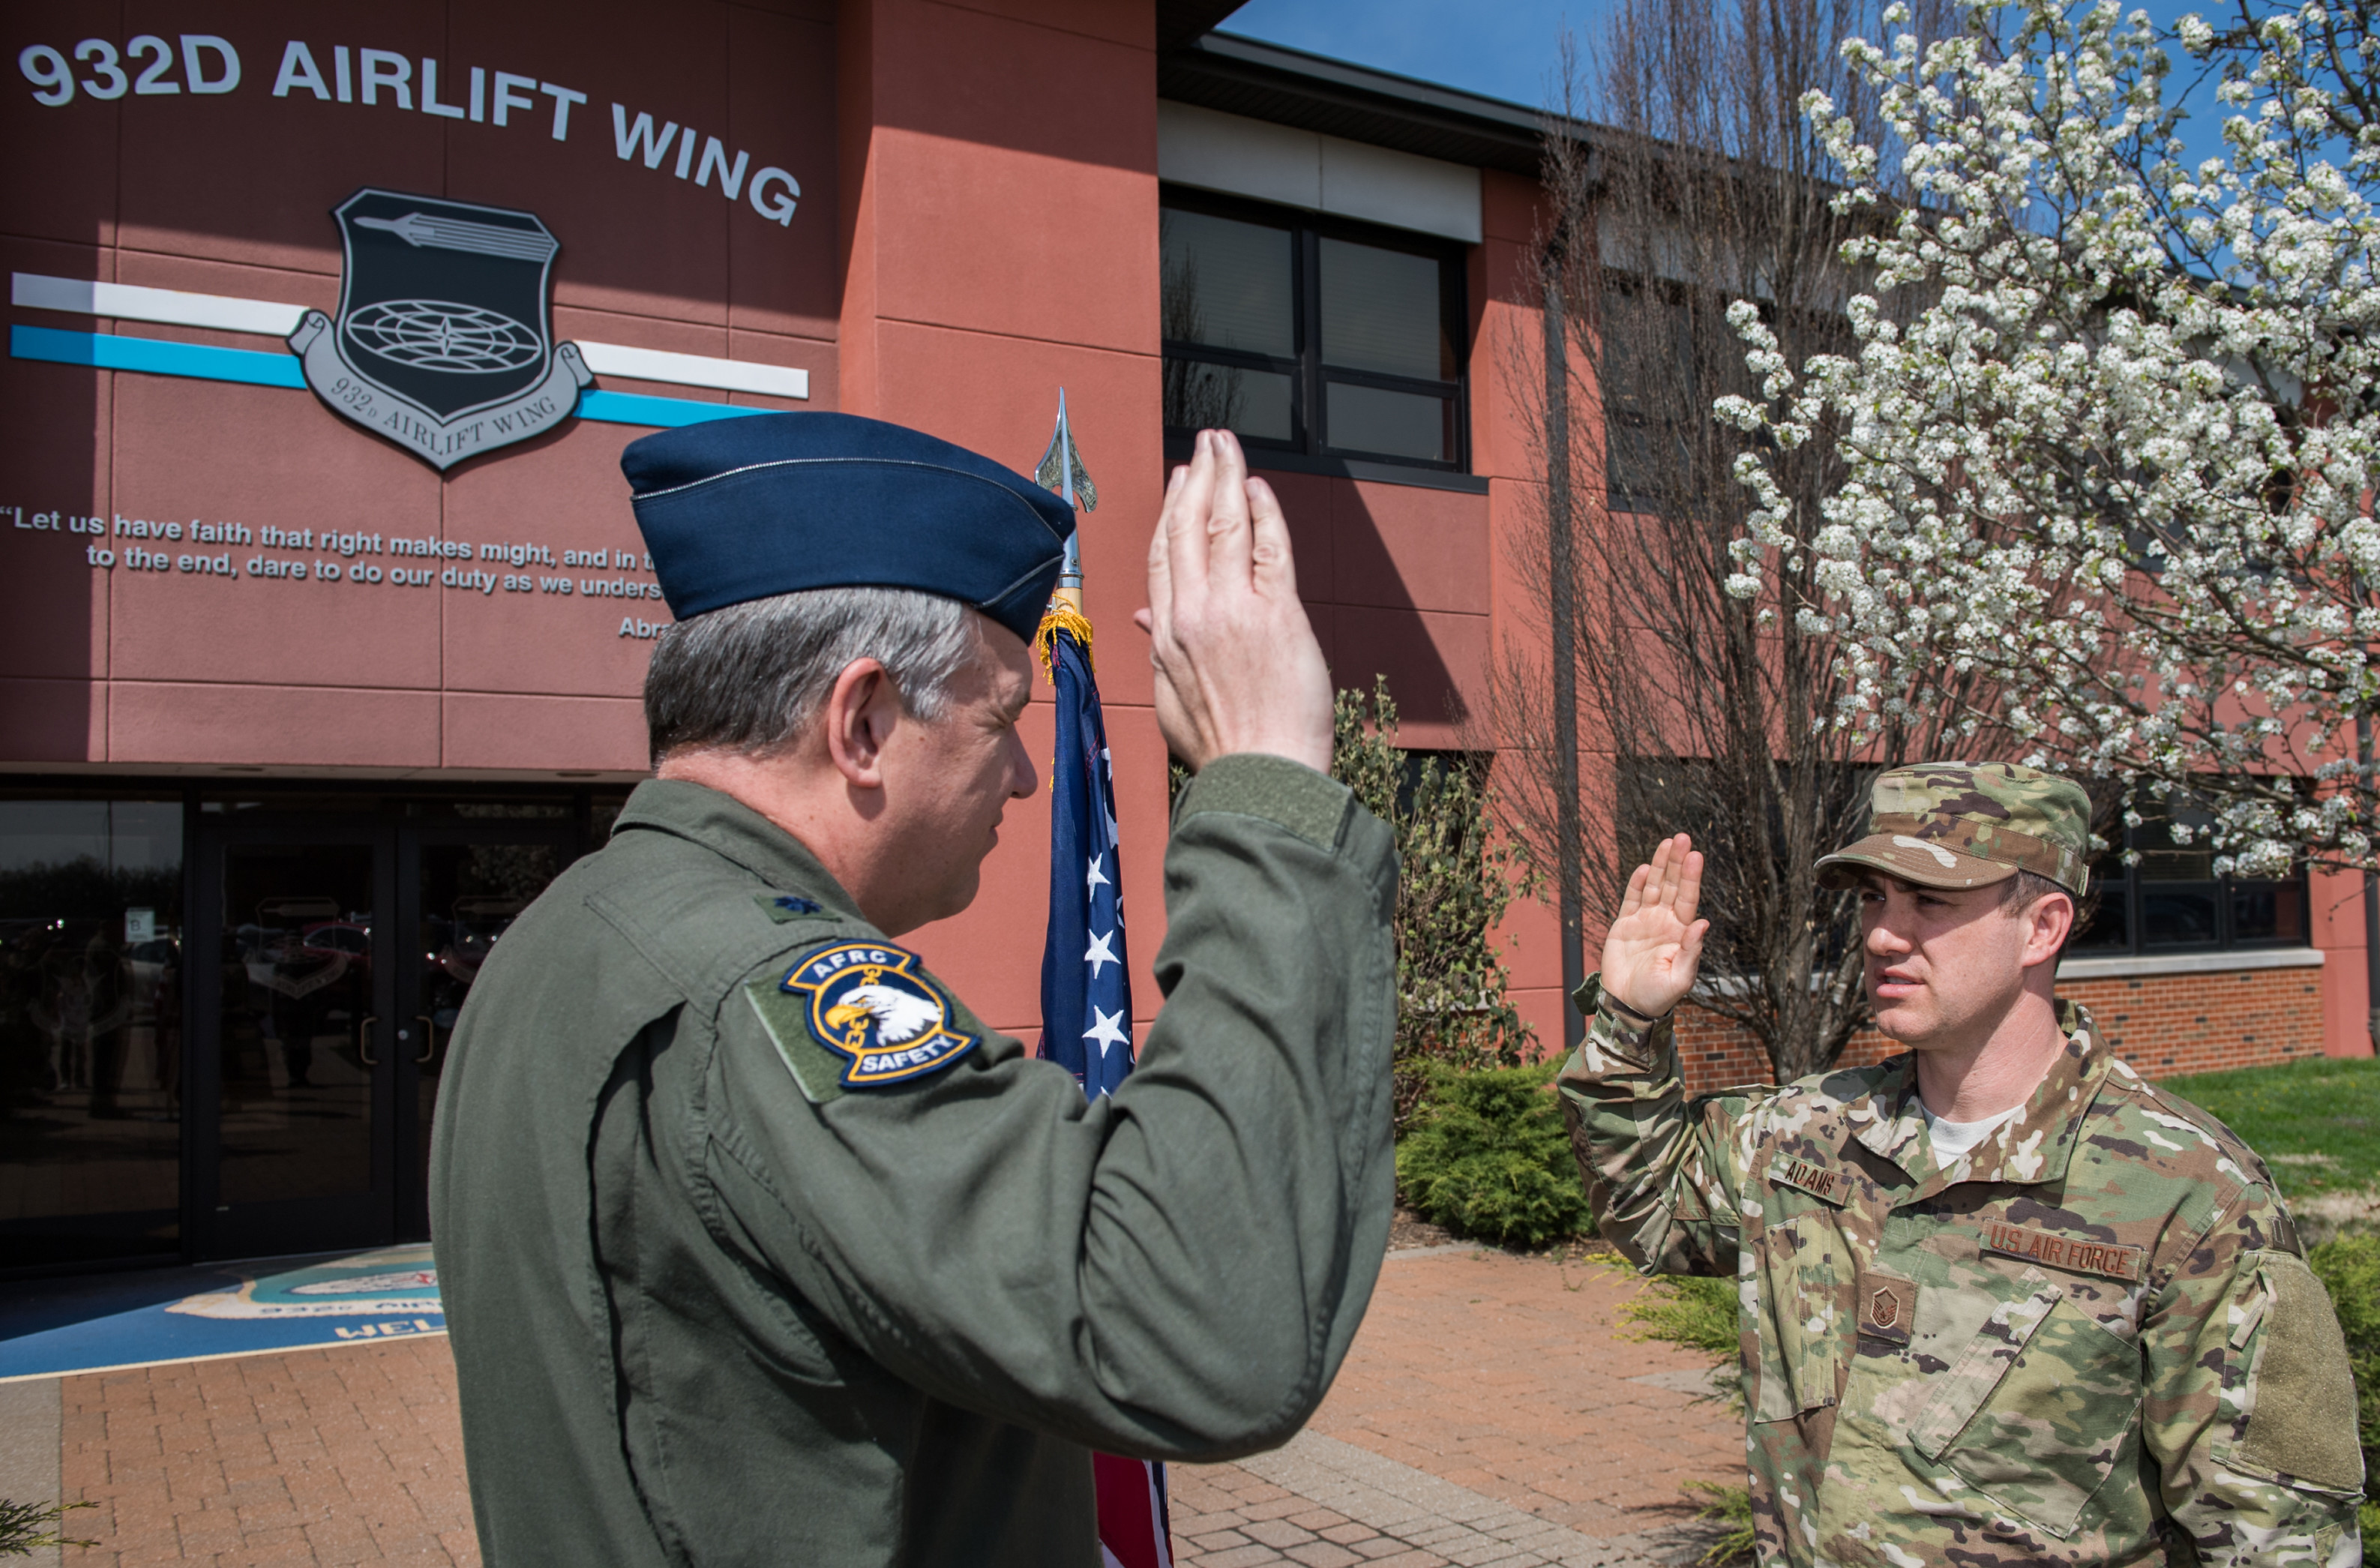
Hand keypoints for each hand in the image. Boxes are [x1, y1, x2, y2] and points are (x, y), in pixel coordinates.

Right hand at [1134, 429, 1332, 773]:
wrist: (1261, 778)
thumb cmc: (1223, 748)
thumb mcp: (1173, 700)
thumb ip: (1160, 651)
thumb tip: (1143, 618)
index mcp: (1166, 635)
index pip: (1164, 556)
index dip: (1171, 513)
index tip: (1179, 482)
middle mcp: (1192, 615)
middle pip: (1188, 528)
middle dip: (1196, 478)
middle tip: (1206, 445)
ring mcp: (1234, 611)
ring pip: (1226, 526)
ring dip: (1226, 477)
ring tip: (1227, 447)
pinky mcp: (1277, 614)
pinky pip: (1269, 548)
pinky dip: (1264, 512)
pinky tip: (1259, 488)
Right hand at [1600, 834, 1708, 1018]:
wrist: (1628, 1006)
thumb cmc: (1658, 996)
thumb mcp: (1680, 979)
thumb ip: (1691, 951)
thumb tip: (1703, 923)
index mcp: (1681, 933)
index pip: (1688, 899)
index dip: (1691, 878)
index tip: (1696, 856)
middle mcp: (1665, 922)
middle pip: (1673, 886)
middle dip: (1677, 862)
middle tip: (1683, 838)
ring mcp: (1645, 921)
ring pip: (1654, 886)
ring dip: (1660, 865)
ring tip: (1668, 842)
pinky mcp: (1624, 925)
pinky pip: (1631, 899)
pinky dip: (1637, 883)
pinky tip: (1645, 868)